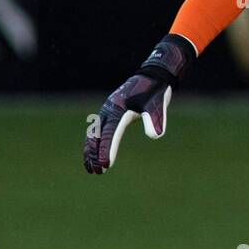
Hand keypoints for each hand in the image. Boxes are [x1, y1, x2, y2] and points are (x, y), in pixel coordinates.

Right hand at [83, 34, 194, 173]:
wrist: (153, 77)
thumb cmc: (155, 92)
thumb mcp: (158, 105)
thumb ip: (155, 119)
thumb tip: (155, 136)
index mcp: (118, 108)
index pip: (110, 133)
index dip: (106, 149)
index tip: (105, 165)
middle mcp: (108, 109)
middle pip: (96, 135)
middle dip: (94, 154)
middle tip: (96, 171)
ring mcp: (107, 111)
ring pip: (93, 134)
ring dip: (91, 151)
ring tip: (91, 169)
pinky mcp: (109, 114)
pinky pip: (97, 131)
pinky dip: (94, 143)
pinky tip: (94, 155)